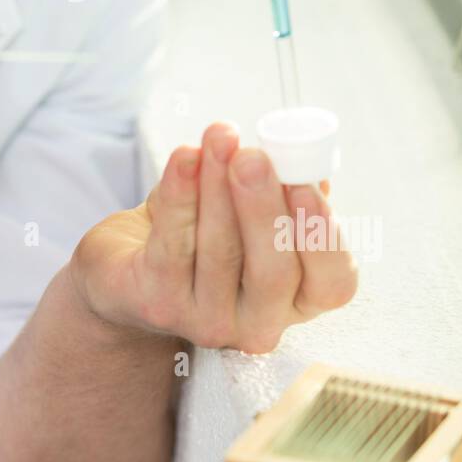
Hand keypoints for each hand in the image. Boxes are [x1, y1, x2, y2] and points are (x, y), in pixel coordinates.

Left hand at [70, 122, 357, 353]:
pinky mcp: (157, 303)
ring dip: (216, 186)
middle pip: (273, 272)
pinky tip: (184, 156)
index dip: (323, 239)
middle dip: (263, 208)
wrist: (128, 268)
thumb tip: (298, 158)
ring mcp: (207, 321)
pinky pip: (172, 244)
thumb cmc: (203, 234)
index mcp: (298, 299)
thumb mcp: (248, 214)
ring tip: (217, 138)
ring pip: (219, 251)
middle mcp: (259, 323)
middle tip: (251, 157)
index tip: (305, 187)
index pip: (332, 283)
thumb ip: (279, 191)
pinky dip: (179, 194)